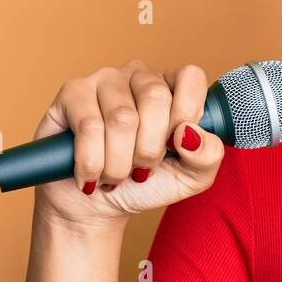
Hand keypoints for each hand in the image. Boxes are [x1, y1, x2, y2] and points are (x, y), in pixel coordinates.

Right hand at [30, 60, 225, 230]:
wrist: (95, 206)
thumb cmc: (145, 183)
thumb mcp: (190, 178)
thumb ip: (208, 156)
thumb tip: (191, 134)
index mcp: (173, 87)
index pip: (190, 77)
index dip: (186, 114)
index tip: (175, 147)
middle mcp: (140, 75)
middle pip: (155, 97)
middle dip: (150, 148)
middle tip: (141, 169)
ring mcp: (104, 80)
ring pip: (122, 118)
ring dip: (120, 163)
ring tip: (115, 175)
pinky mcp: (72, 93)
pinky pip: (89, 126)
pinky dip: (92, 162)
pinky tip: (90, 175)